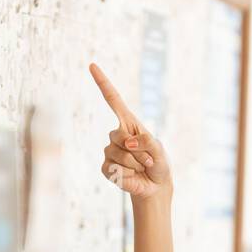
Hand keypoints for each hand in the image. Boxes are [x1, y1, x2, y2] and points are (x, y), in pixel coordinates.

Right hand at [89, 62, 172, 202]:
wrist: (154, 185)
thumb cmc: (158, 164)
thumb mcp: (159, 150)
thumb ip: (148, 142)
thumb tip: (130, 142)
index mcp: (129, 123)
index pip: (113, 99)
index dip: (103, 83)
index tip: (92, 65)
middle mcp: (117, 134)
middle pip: (117, 135)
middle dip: (136, 150)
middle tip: (148, 159)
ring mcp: (109, 151)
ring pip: (118, 154)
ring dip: (135, 164)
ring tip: (142, 167)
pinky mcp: (106, 167)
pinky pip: (113, 168)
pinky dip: (127, 174)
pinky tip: (132, 176)